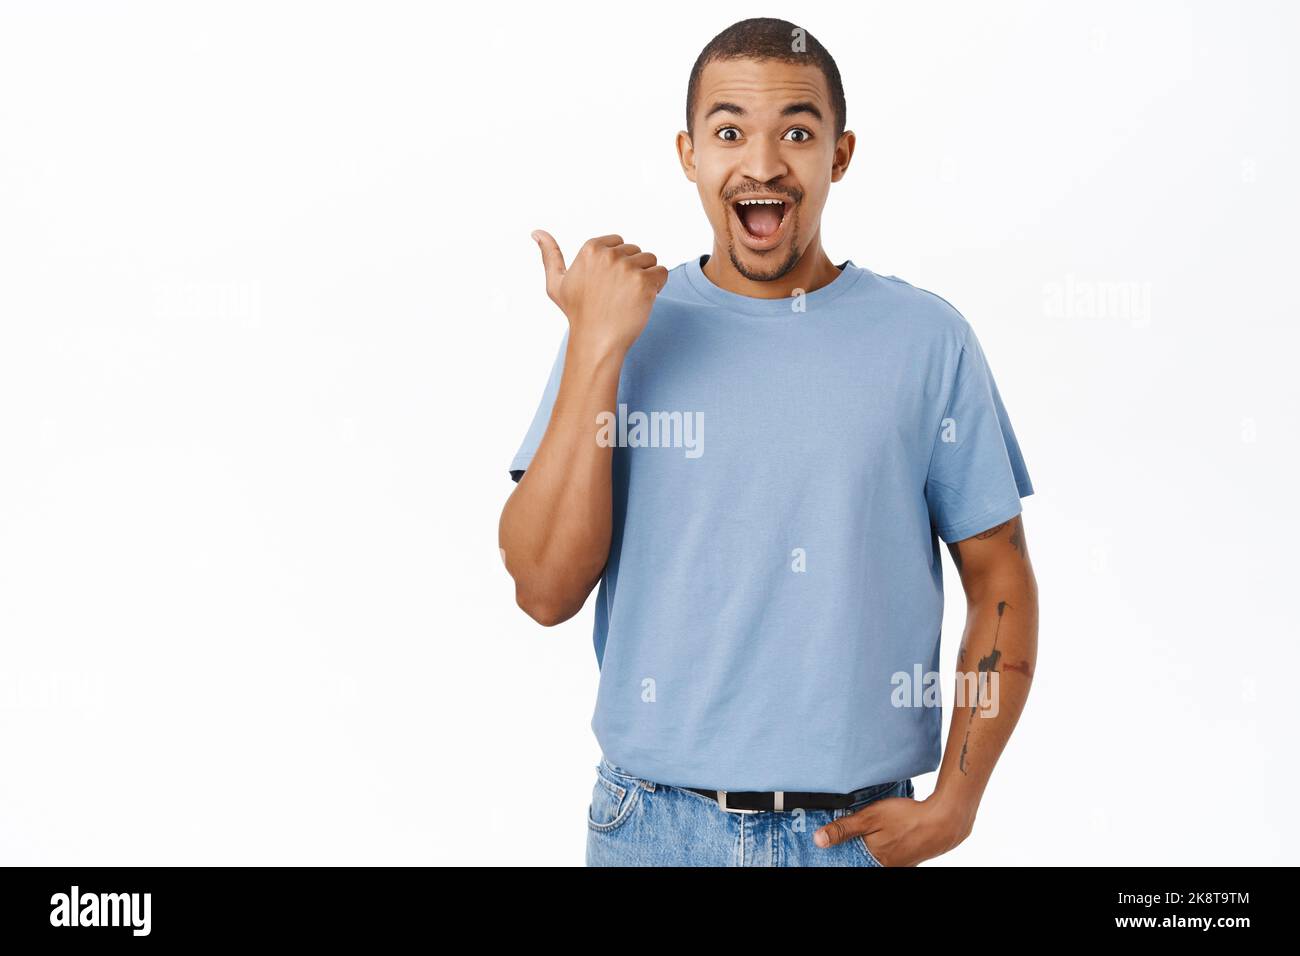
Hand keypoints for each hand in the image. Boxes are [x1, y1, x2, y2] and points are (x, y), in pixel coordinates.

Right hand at [531, 230, 668, 353]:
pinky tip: (643, 301)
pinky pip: (662, 274)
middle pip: (636, 251)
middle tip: (618, 295)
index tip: (607, 284)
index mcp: (591, 248)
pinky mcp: (644, 283)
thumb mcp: (556, 283)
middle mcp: (608, 255)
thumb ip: (549, 255)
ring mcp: (627, 269)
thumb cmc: (578, 313)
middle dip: (632, 270)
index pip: (619, 243)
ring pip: (650, 261)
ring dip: (645, 278)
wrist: (596, 341)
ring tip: (629, 298)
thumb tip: (536, 232)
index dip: (618, 263)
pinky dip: (658, 287)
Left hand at [812, 794, 968, 865]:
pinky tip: (885, 836)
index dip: (839, 853)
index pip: (848, 861)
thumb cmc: (907, 818)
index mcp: (874, 861)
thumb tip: (818, 840)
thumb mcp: (870, 818)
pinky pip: (889, 855)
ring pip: (875, 857)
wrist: (944, 820)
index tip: (831, 845)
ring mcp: (899, 863)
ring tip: (870, 834)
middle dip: (852, 850)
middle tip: (850, 836)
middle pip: (862, 860)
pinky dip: (882, 847)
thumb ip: (844, 829)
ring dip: (868, 847)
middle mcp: (886, 866)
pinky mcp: (909, 858)